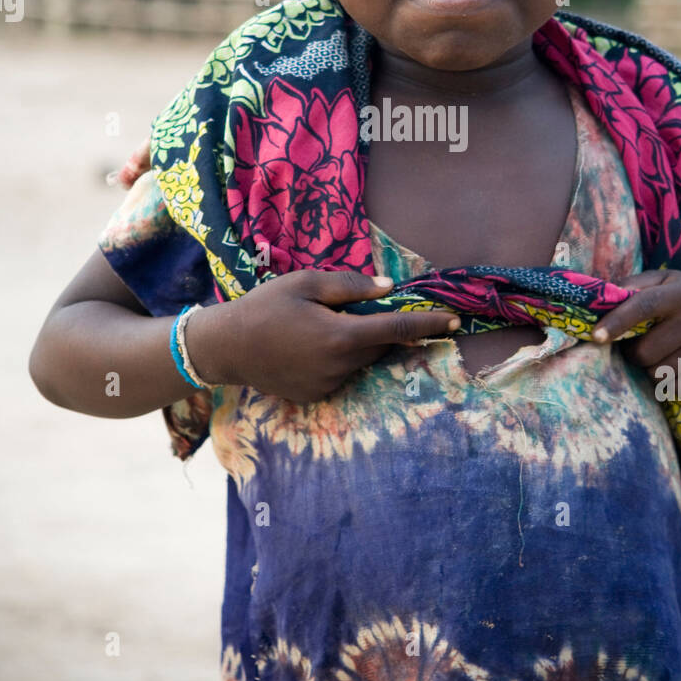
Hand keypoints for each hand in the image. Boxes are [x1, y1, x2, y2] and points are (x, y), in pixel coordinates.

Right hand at [187, 269, 460, 403]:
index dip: (429, 324)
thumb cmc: (265, 306)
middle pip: (380, 345)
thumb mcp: (307, 283)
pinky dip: (339, 358)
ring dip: (358, 342)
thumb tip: (390, 289)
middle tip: (367, 308)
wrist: (226, 347)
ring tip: (324, 324)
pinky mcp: (316, 397)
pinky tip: (309, 345)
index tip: (455, 320)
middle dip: (385, 328)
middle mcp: (340, 367)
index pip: (397, 329)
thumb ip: (351, 286)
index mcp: (341, 336)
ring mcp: (328, 386)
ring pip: (361, 360)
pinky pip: (342, 374)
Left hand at [591, 269, 680, 385]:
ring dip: (652, 368)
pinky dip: (670, 381)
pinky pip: (677, 388)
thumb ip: (632, 285)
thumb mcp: (663, 280)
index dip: (617, 322)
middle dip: (635, 352)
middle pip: (645, 353)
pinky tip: (679, 364)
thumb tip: (600, 298)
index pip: (644, 306)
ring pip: (659, 375)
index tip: (595, 336)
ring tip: (662, 353)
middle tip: (642, 343)